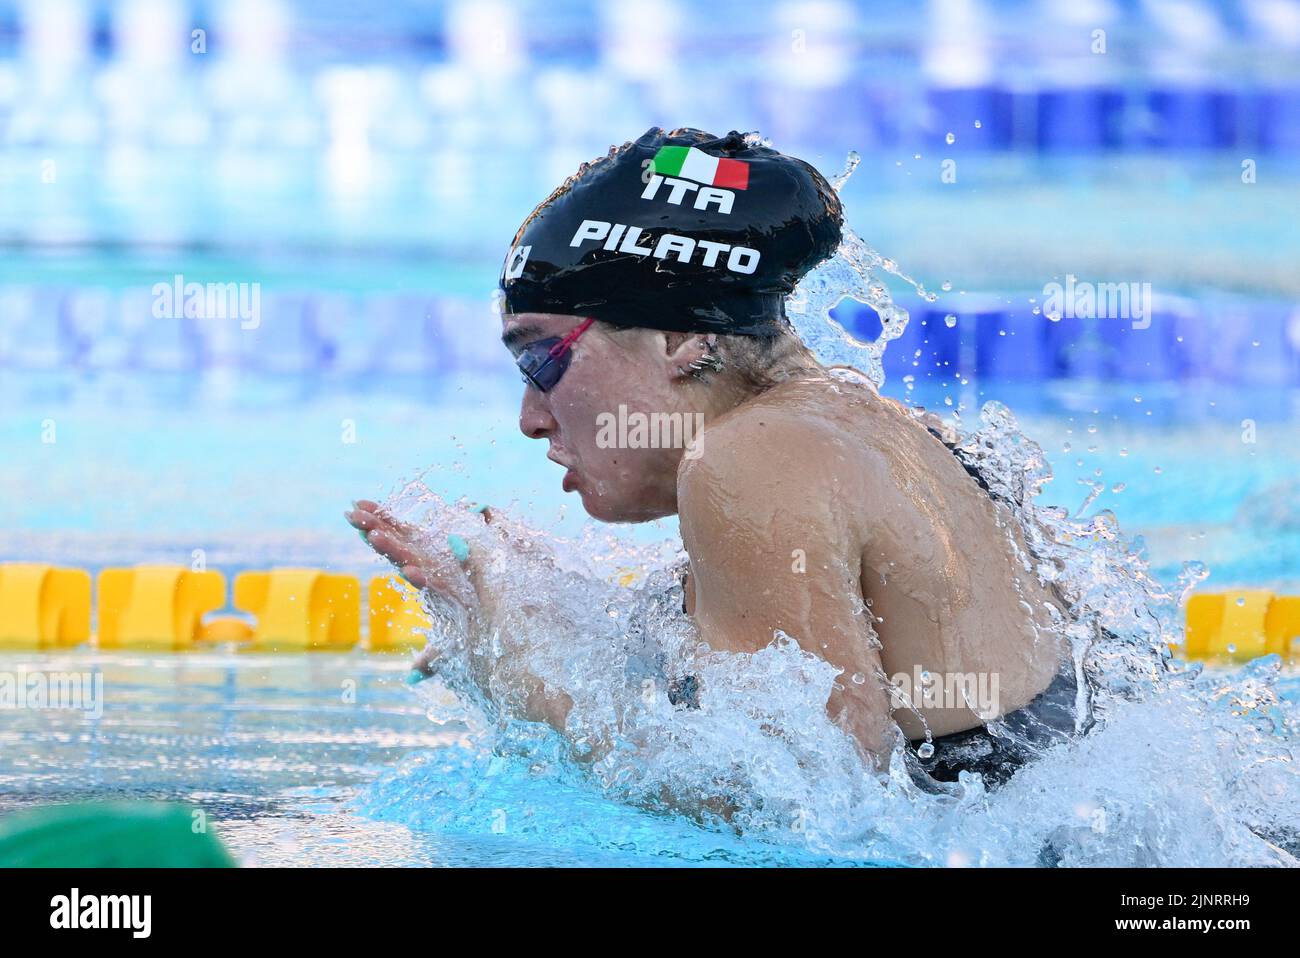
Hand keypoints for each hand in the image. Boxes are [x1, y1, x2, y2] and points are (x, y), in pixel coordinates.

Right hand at [344, 499, 479, 608]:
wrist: (491, 613)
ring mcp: (433, 576)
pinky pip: (433, 584)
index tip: (357, 504)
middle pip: (395, 543)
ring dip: (391, 549)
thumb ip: (479, 530)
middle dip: (374, 528)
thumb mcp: (476, 548)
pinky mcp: (448, 592)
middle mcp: (424, 562)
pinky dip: (420, 578)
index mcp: (425, 549)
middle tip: (351, 516)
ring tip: (373, 537)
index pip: (398, 530)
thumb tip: (482, 509)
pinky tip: (408, 571)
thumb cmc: (478, 583)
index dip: (379, 517)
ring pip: (408, 561)